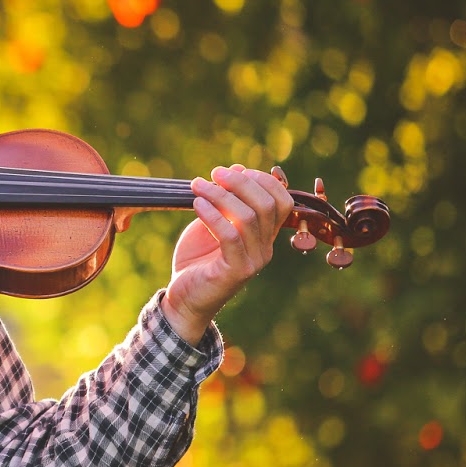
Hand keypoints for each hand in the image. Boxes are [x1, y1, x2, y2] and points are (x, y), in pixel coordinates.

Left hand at [162, 164, 294, 345]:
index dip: (261, 180)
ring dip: (220, 195)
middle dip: (240, 183)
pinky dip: (213, 215)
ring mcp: (253, 261)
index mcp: (264, 235)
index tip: (232, 170)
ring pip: (248, 217)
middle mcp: (265, 248)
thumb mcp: (211, 222)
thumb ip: (225, 200)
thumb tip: (236, 168)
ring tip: (197, 186)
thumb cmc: (197, 260)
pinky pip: (230, 236)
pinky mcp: (236, 271)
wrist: (183, 298)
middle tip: (214, 173)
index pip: (281, 200)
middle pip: (267, 204)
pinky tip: (196, 204)